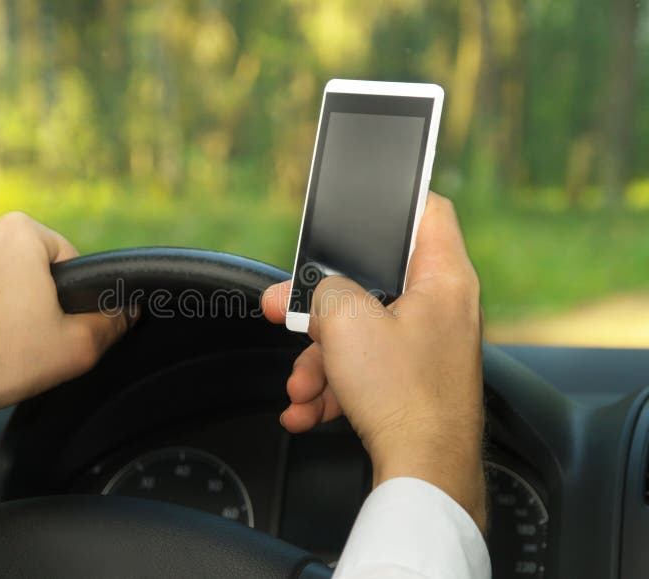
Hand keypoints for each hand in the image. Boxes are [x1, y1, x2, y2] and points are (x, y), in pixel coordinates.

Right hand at [262, 193, 485, 529]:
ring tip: (300, 386)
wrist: (423, 472)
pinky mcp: (413, 381)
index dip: (394, 201)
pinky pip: (366, 368)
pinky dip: (336, 385)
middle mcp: (441, 309)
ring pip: (362, 331)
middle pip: (373, 281)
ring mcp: (428, 347)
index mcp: (443, 279)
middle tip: (287, 311)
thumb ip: (325, 288)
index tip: (360, 207)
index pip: (429, 211)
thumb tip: (319, 291)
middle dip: (322, 305)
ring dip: (320, 358)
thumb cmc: (404, 397)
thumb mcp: (347, 321)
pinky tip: (309, 408)